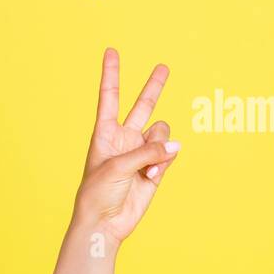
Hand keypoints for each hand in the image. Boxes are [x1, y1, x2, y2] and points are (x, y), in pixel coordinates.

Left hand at [71, 47, 179, 245]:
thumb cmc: (97, 193)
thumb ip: (147, 152)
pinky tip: (152, 177)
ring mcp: (141, 152)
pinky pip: (169, 154)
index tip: (111, 51)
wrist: (104, 223)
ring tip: (147, 168)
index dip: (111, 74)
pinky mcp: (155, 168)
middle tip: (163, 67)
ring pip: (163, 133)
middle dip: (153, 87)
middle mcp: (124, 139)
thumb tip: (175, 146)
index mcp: (105, 133)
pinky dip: (164, 162)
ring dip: (160, 147)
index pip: (109, 97)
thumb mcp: (116, 166)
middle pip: (142, 106)